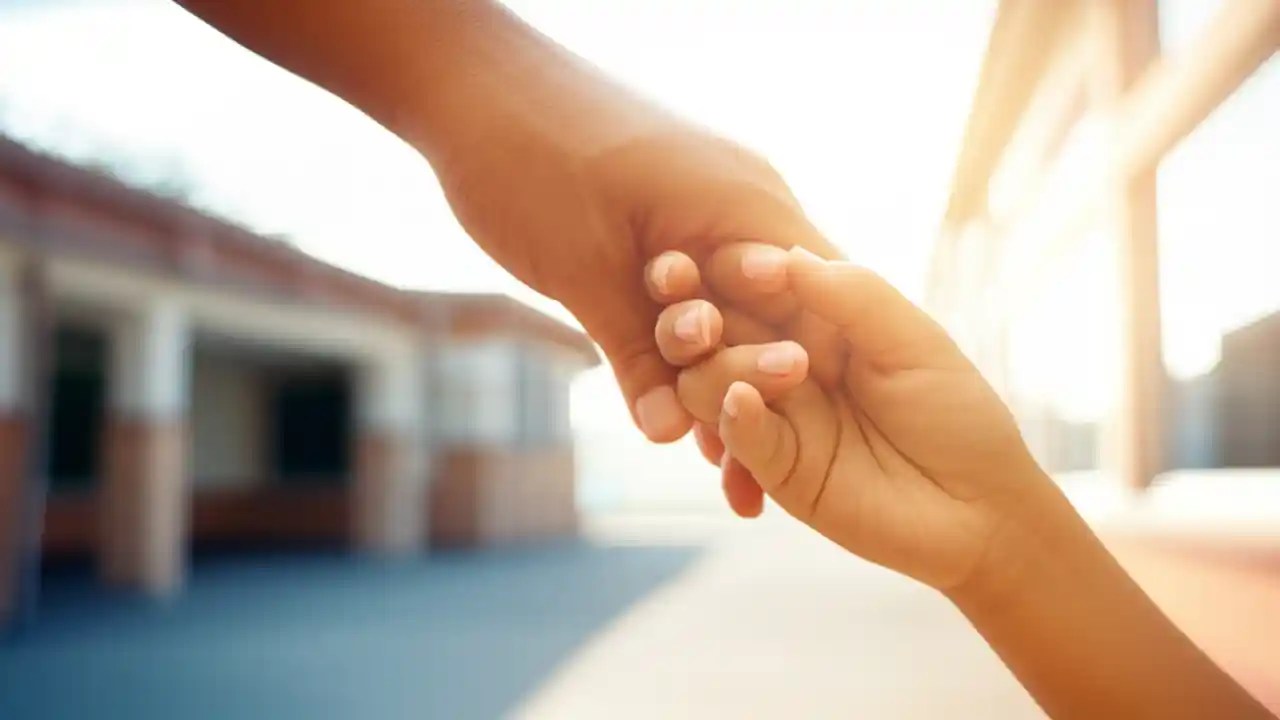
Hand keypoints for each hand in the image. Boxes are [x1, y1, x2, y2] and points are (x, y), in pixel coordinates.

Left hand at [437, 117, 837, 443]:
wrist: (467, 89)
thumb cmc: (528, 158)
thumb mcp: (583, 269)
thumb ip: (635, 352)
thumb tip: (673, 435)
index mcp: (743, 205)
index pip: (812, 302)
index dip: (806, 380)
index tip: (795, 456)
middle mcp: (736, 211)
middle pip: (774, 321)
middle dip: (759, 400)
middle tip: (747, 491)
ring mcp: (699, 218)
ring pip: (728, 319)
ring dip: (718, 385)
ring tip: (716, 471)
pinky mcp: (658, 232)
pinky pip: (689, 303)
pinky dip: (679, 354)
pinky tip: (672, 415)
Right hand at [656, 247, 1052, 592]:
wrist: (979, 510)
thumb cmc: (957, 414)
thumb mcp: (913, 340)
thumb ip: (851, 295)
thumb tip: (785, 256)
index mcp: (815, 318)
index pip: (751, 281)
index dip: (732, 266)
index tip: (736, 260)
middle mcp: (782, 359)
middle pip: (712, 328)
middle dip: (696, 317)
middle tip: (707, 318)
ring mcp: (775, 414)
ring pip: (704, 381)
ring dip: (726, 367)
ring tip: (786, 369)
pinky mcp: (774, 468)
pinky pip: (734, 436)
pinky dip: (731, 417)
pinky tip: (744, 404)